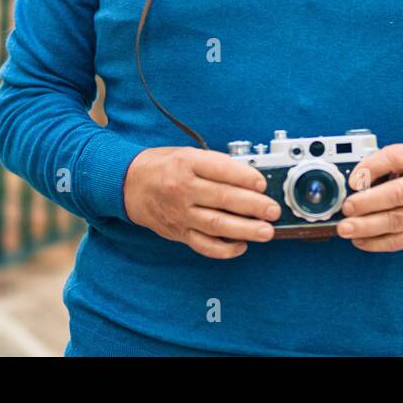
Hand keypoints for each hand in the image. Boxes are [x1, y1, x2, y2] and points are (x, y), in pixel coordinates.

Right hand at [122, 146, 282, 258]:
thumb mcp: (187, 154)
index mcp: (187, 164)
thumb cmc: (163, 166)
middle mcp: (183, 189)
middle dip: (253, 205)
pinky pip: (204, 245)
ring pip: (217, 225)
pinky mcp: (178, 232)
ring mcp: (180, 213)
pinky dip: (224, 248)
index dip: (245, 177)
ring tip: (266, 231)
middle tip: (273, 210)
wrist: (128, 184)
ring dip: (245, 229)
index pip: (221, 170)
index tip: (263, 183)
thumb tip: (249, 177)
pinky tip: (242, 245)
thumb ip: (216, 164)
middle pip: (223, 198)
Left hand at [336, 144, 402, 251]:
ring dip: (367, 227)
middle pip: (397, 195)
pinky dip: (377, 243)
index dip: (373, 167)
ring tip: (345, 228)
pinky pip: (399, 241)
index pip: (396, 158)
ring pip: (396, 222)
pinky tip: (359, 241)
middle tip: (347, 207)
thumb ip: (388, 162)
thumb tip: (357, 178)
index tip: (354, 178)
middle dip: (368, 203)